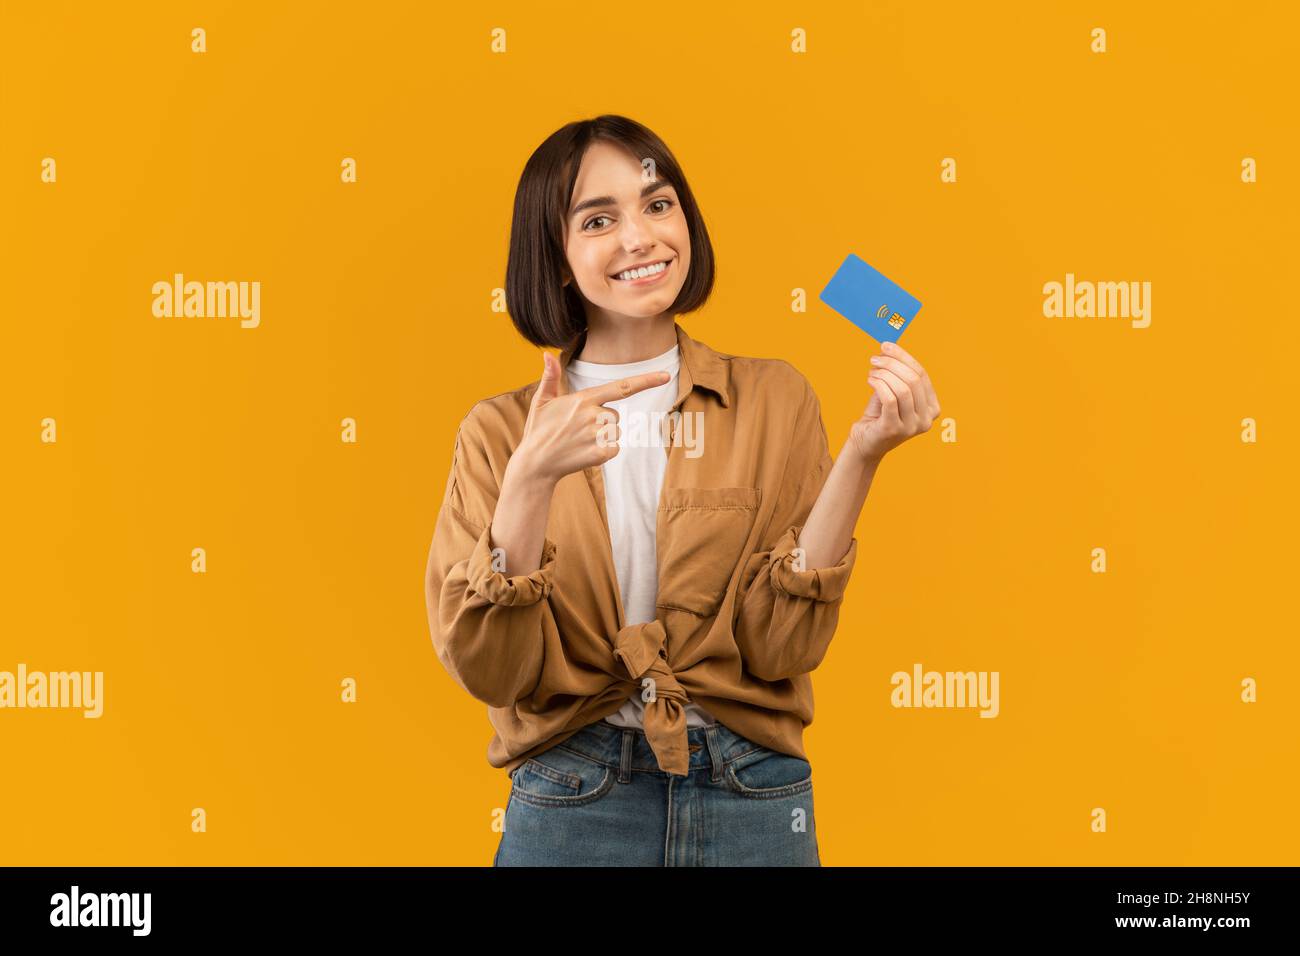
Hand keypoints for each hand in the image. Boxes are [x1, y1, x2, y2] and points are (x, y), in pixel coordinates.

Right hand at [510, 352, 669, 483]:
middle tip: (577, 431)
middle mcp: (592, 414)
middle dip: (602, 423)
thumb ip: (550, 377)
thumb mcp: (541, 401)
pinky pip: (614, 449)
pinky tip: (583, 453)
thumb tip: (547, 354)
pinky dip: (602, 453)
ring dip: (602, 438)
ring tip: (578, 442)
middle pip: (615, 416)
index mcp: (583, 399)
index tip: (665, 376)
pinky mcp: (600, 454)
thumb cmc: (538, 431)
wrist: (534, 464)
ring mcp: (596, 435)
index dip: (646, 381)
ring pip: (614, 433)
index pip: (621, 387)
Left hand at [847, 340, 940, 462]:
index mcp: (932, 408)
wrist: (865, 442)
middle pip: (913, 380)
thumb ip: (898, 374)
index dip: (904, 357)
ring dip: (884, 374)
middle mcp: (926, 419)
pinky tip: (870, 379)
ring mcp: (912, 426)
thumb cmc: (880, 415)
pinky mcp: (894, 429)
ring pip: (902, 388)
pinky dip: (879, 384)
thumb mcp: (894, 392)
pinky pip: (889, 399)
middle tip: (875, 358)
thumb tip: (889, 348)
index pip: (922, 375)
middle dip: (893, 364)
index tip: (886, 346)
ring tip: (872, 370)